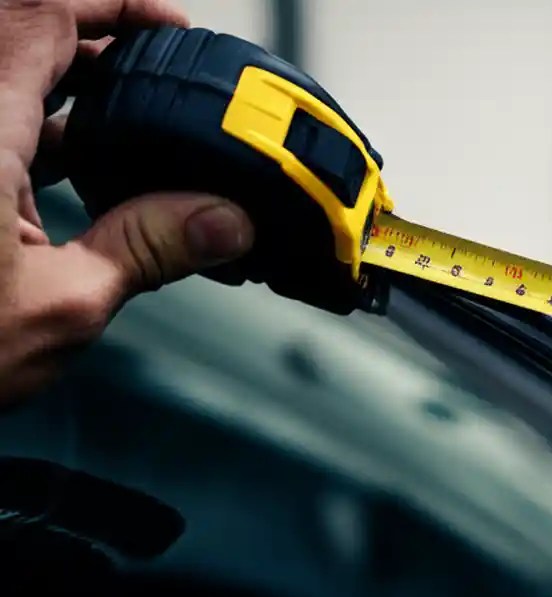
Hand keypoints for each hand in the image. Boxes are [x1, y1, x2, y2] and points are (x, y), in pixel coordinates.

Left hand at [0, 0, 253, 407]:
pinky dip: (50, 133)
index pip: (44, 14)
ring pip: (15, 81)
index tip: (169, 25)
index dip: (113, 3)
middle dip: (105, 47)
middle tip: (166, 79)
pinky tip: (92, 177)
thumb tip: (224, 220)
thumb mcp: (64, 306)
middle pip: (30, 37)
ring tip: (141, 131)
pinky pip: (3, 127)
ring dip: (79, 92)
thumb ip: (149, 247)